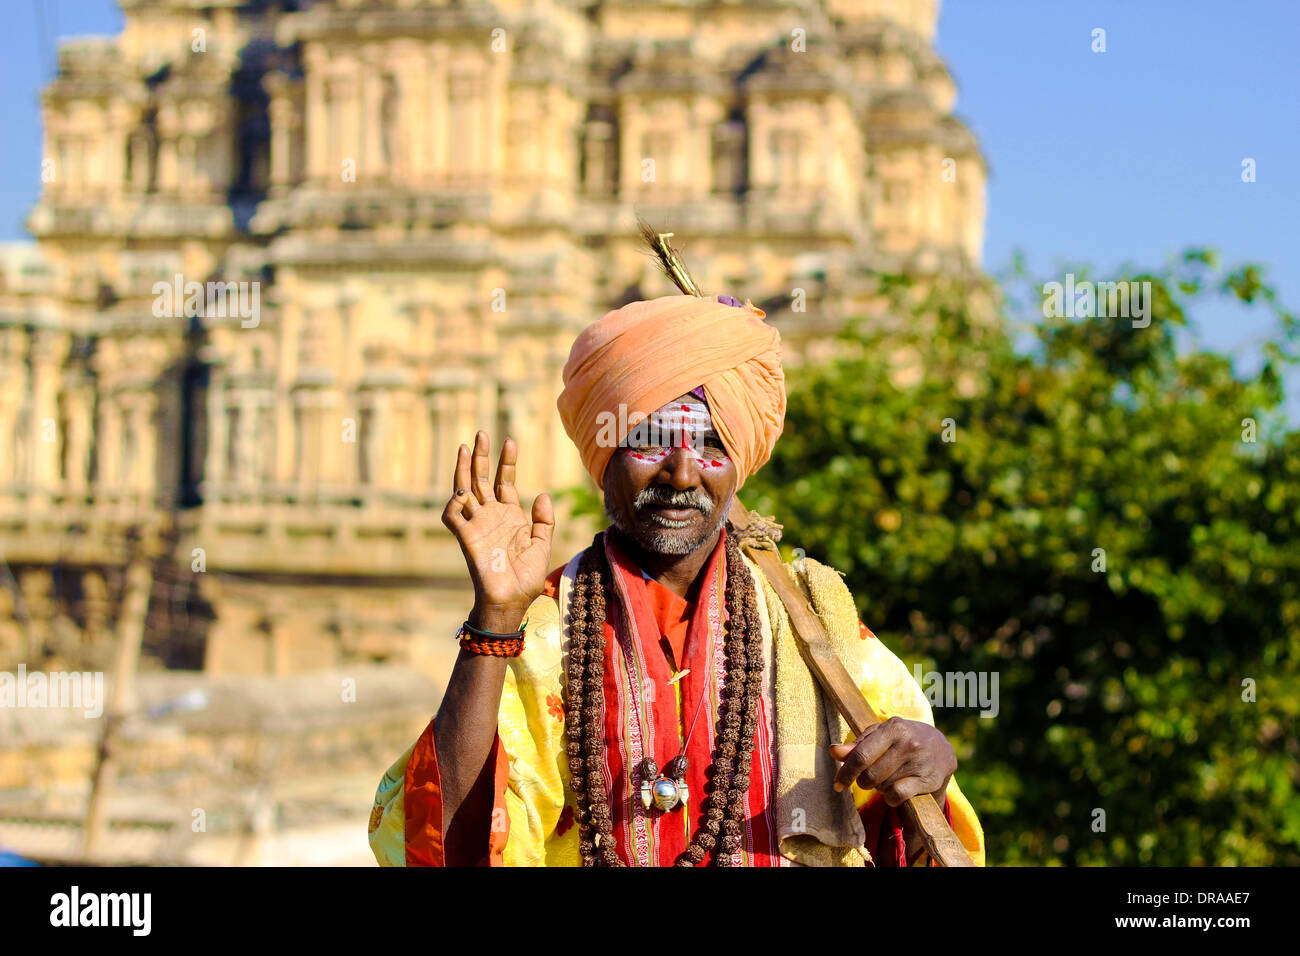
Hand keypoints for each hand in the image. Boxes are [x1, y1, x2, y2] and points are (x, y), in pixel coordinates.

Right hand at [441, 431, 554, 630]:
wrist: (513, 599)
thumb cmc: (527, 576)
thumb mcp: (542, 544)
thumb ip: (544, 520)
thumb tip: (542, 494)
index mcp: (509, 515)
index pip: (504, 481)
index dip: (506, 461)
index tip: (510, 441)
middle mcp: (490, 516)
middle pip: (481, 479)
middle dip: (480, 456)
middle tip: (481, 433)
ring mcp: (477, 525)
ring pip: (464, 489)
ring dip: (462, 469)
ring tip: (464, 446)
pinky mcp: (466, 537)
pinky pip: (453, 515)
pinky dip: (454, 502)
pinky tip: (462, 491)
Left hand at [828, 717, 955, 807]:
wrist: (941, 748)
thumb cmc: (901, 740)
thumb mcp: (880, 735)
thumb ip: (857, 745)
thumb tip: (834, 752)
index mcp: (893, 728)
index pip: (862, 756)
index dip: (846, 772)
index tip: (837, 784)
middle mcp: (908, 743)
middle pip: (870, 775)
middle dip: (864, 781)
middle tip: (870, 777)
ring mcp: (919, 762)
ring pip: (882, 786)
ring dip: (879, 787)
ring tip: (887, 777)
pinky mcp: (928, 780)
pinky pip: (897, 796)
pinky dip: (890, 798)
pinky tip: (895, 791)